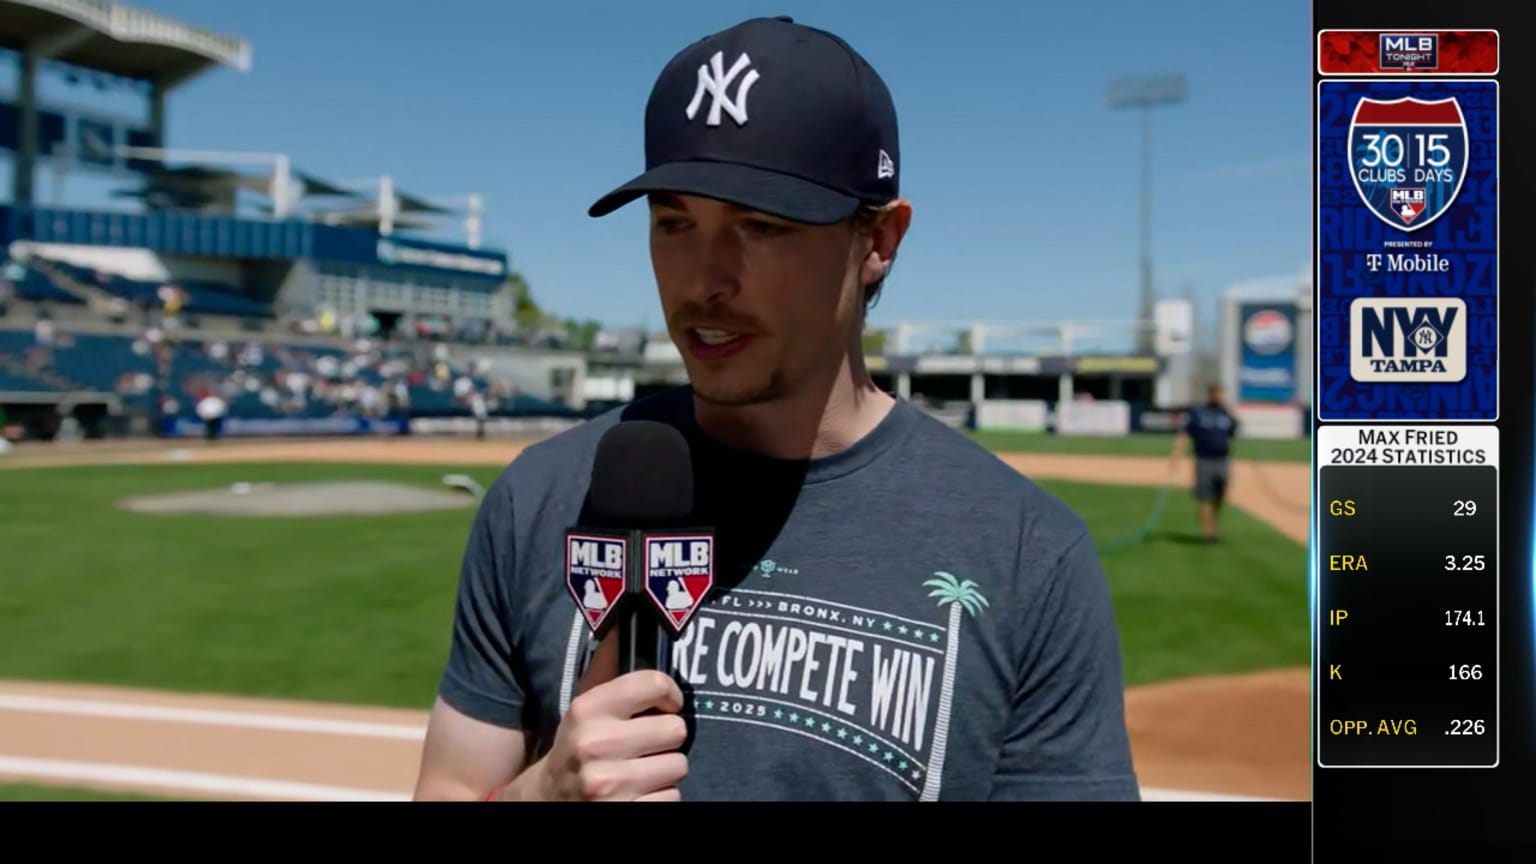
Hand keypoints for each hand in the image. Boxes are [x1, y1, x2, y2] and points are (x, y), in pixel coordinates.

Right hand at [522, 631, 688, 800]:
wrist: (545, 801)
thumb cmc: (576, 748)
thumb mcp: (584, 710)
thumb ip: (610, 672)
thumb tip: (626, 625)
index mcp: (587, 711)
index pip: (654, 684)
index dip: (669, 694)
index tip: (665, 705)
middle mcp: (596, 745)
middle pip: (676, 730)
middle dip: (666, 739)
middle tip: (647, 745)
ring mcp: (610, 785)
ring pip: (678, 766)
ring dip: (665, 771)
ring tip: (641, 771)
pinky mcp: (624, 813)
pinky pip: (673, 797)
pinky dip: (661, 797)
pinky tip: (638, 794)